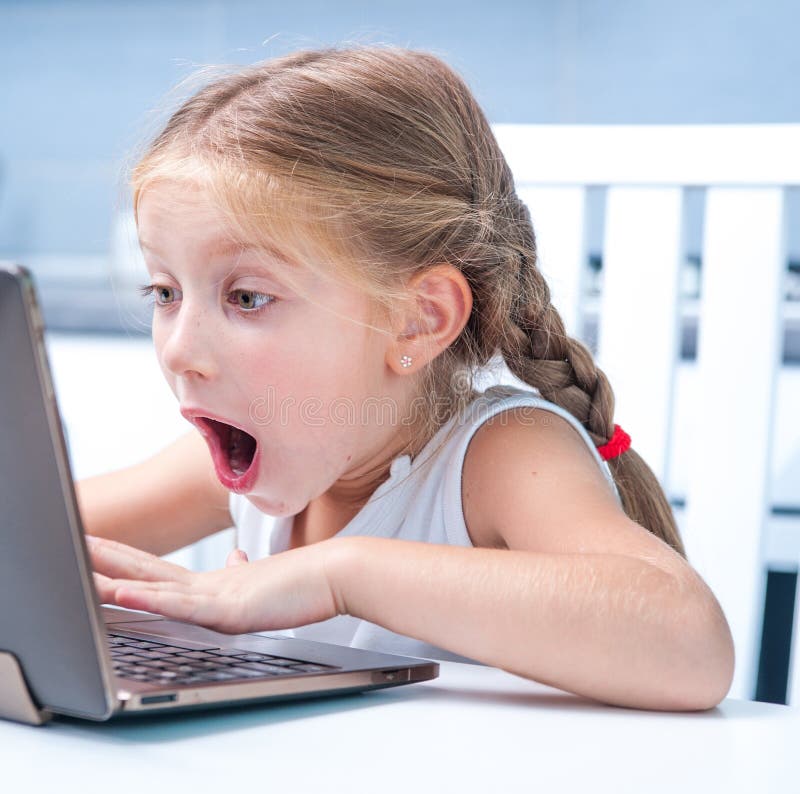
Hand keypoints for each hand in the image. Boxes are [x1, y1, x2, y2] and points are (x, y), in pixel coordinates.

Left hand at [86, 535, 345, 634]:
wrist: (335, 573)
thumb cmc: (306, 581)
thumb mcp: (265, 582)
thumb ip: (245, 573)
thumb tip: (237, 558)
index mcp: (214, 582)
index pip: (158, 569)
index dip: (126, 558)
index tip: (98, 547)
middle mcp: (208, 583)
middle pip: (146, 567)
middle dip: (107, 555)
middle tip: (73, 539)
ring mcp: (215, 593)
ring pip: (153, 582)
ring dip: (113, 573)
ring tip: (79, 559)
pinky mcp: (228, 607)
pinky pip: (179, 603)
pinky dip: (147, 597)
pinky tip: (121, 592)